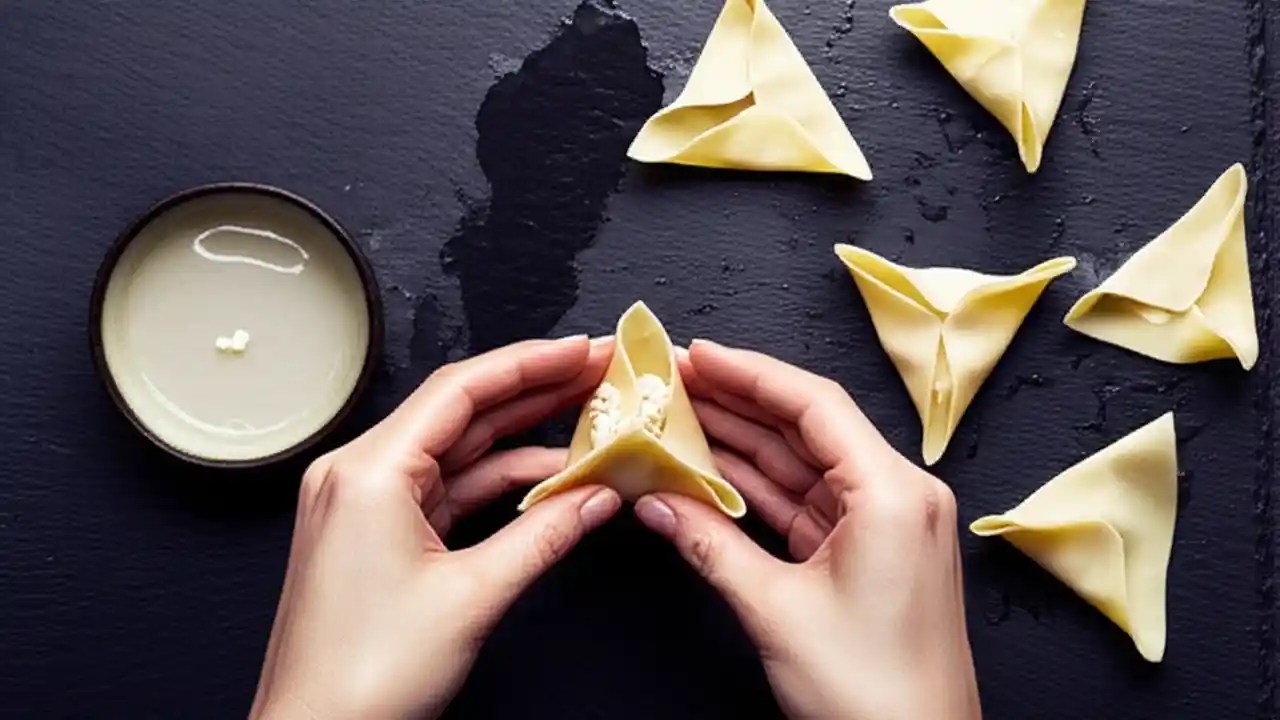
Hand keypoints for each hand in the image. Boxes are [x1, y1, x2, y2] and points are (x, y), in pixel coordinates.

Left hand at [250, 336, 620, 719]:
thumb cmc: (361, 678)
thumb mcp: (472, 598)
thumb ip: (542, 536)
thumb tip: (595, 498)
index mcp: (368, 471)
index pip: (462, 390)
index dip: (530, 363)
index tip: (581, 349)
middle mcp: (359, 475)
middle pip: (462, 411)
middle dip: (534, 391)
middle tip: (595, 372)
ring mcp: (366, 505)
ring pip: (458, 451)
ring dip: (522, 439)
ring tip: (586, 421)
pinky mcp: (377, 534)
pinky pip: (447, 490)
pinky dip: (497, 484)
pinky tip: (547, 477)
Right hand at [636, 339, 979, 719]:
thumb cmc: (872, 693)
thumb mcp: (777, 611)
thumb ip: (710, 546)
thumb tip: (657, 502)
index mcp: (893, 494)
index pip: (814, 406)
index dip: (750, 373)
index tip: (699, 354)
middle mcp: (897, 497)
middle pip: (806, 427)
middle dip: (739, 402)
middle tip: (676, 379)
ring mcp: (884, 525)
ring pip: (802, 464)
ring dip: (743, 444)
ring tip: (682, 417)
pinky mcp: (867, 553)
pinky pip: (805, 503)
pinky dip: (758, 489)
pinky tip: (710, 472)